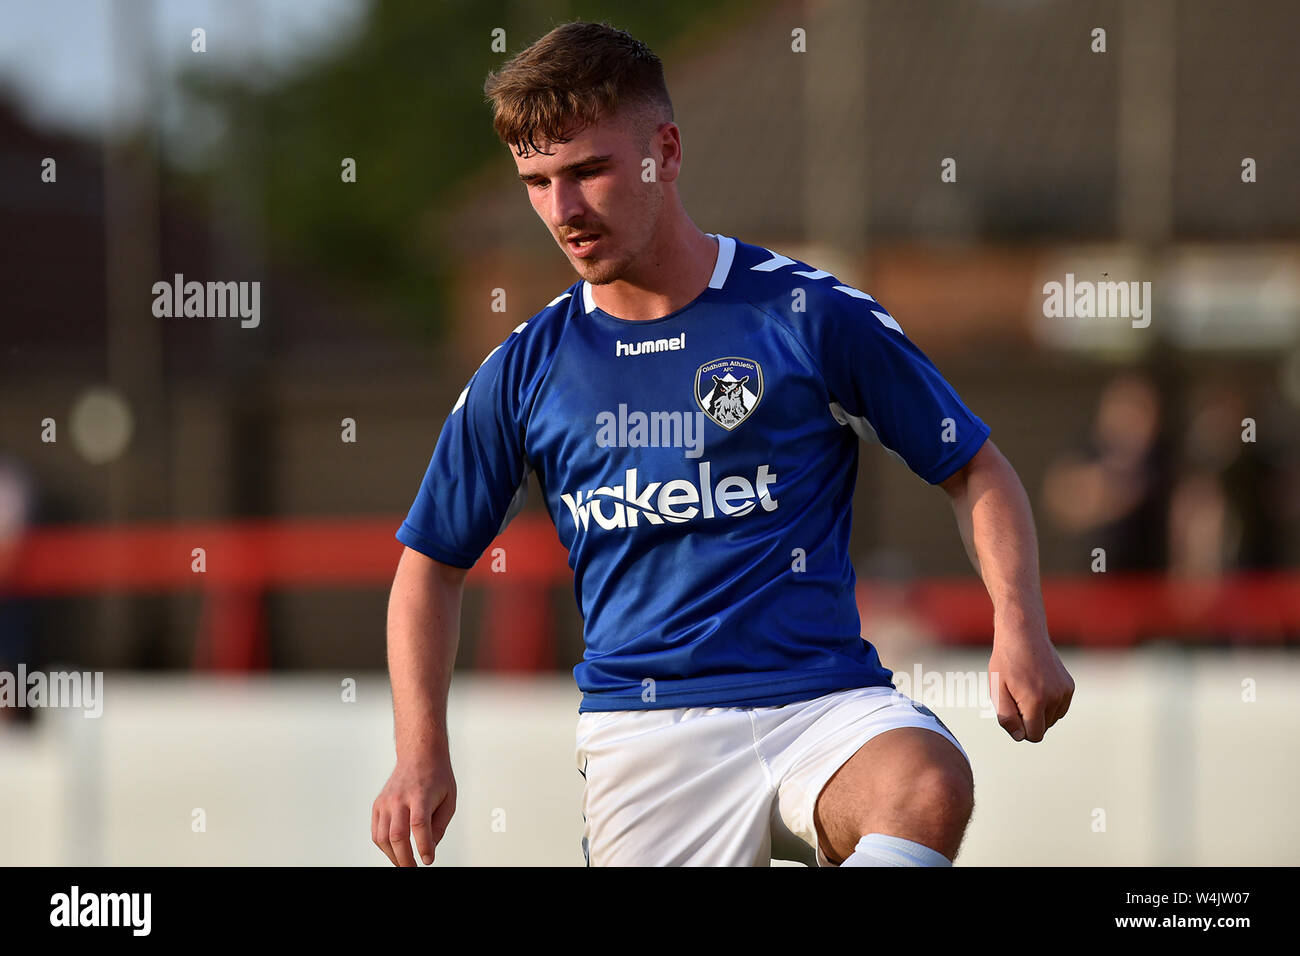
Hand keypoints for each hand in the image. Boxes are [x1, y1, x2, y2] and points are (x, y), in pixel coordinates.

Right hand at [372, 745, 455, 865]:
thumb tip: (430, 847)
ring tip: (404, 862)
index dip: (423, 846)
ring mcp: (386, 802)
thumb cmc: (436, 776)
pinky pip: (376, 832)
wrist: (419, 755)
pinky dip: (383, 846)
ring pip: (382, 837)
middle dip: (405, 858)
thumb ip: (440, 825)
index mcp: (420, 795)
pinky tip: (394, 851)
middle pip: (397, 835)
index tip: (428, 860)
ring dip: (393, 855)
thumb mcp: (449, 799)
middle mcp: (399, 798)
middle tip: (414, 868)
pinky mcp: (378, 805)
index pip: (419, 824)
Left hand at [988, 616, 1073, 742]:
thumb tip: (1020, 737)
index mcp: (1035, 701)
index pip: (1034, 735)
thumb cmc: (1005, 661)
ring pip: (1052, 718)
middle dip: (1029, 718)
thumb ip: (1006, 717)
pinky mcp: (1069, 686)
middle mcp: (1055, 698)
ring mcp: (1064, 691)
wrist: (1023, 633)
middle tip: (1016, 694)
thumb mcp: (996, 689)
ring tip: (1025, 688)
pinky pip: (1059, 708)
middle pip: (1043, 727)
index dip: (1020, 729)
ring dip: (1039, 711)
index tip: (1011, 711)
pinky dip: (1048, 703)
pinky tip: (1037, 685)